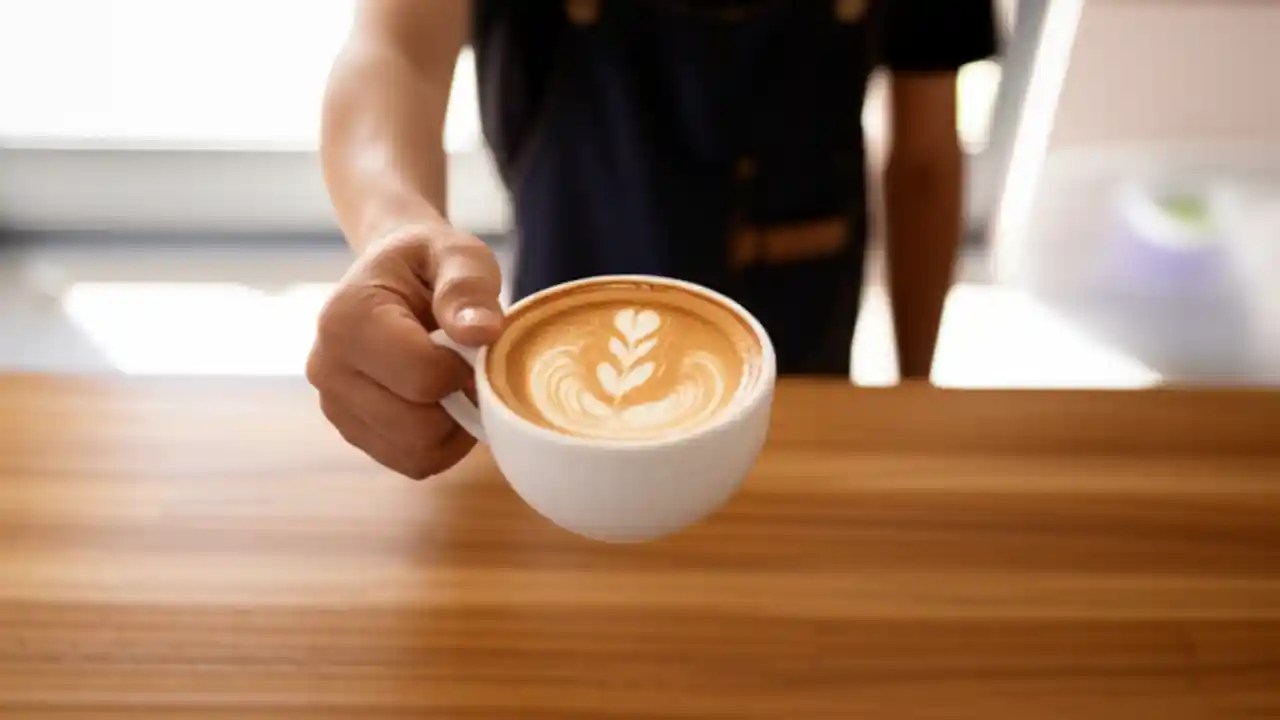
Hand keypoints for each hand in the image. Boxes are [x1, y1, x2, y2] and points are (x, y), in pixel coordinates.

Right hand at [307, 224, 503, 478]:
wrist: (393, 273)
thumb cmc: (429, 262)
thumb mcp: (458, 255)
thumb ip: (469, 289)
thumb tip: (482, 332)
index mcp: (349, 319)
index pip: (423, 379)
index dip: (466, 371)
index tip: (473, 345)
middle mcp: (328, 368)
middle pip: (417, 427)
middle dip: (459, 406)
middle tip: (469, 370)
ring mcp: (333, 404)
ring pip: (414, 453)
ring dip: (451, 429)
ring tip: (455, 385)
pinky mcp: (350, 429)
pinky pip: (409, 461)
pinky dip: (438, 443)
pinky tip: (442, 404)